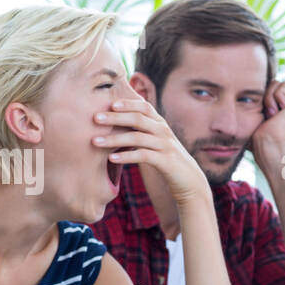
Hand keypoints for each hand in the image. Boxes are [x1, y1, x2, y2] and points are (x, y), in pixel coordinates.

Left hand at [94, 97, 209, 205]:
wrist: (189, 181)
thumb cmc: (165, 160)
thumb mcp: (153, 143)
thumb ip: (139, 132)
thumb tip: (113, 125)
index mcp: (159, 124)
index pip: (144, 107)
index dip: (128, 103)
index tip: (109, 103)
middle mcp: (163, 132)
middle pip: (138, 119)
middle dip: (115, 117)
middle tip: (95, 118)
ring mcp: (165, 146)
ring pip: (137, 137)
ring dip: (114, 138)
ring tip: (95, 141)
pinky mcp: (166, 162)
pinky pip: (143, 156)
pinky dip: (126, 156)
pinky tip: (111, 158)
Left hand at [250, 81, 284, 167]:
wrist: (267, 142)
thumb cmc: (256, 135)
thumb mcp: (250, 115)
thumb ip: (251, 102)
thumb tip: (226, 95)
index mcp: (277, 106)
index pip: (264, 88)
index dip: (259, 97)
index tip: (261, 114)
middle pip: (271, 82)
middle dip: (264, 97)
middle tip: (268, 115)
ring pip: (276, 83)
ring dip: (269, 99)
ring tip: (273, 115)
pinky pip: (284, 85)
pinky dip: (277, 97)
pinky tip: (279, 112)